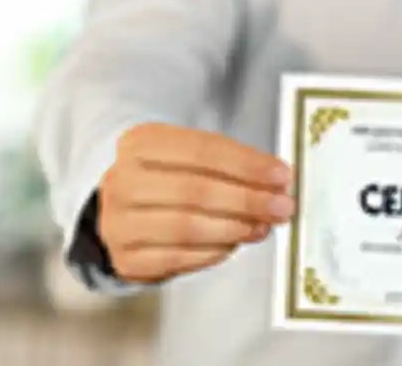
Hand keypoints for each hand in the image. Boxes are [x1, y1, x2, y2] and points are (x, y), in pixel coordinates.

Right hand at [99, 123, 294, 283]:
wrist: (121, 214)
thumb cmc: (165, 181)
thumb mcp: (187, 158)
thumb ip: (228, 166)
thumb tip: (275, 183)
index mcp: (141, 143)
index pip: (201, 149)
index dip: (246, 163)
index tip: (281, 175)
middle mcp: (122, 180)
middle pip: (195, 190)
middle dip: (247, 199)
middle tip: (282, 206)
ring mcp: (119, 222)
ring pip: (187, 227)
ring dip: (235, 228)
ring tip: (263, 226)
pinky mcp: (126, 260)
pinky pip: (178, 259)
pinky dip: (213, 252)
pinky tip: (234, 243)